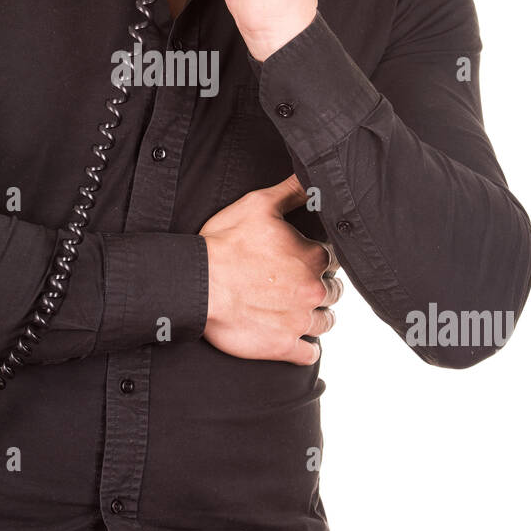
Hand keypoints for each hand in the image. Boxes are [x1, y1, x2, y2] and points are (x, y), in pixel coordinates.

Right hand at [199, 173, 342, 365]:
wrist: (196, 285)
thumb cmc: (224, 243)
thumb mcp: (259, 205)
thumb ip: (293, 191)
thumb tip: (314, 177)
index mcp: (312, 256)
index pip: (334, 258)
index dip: (320, 258)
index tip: (304, 259)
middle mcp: (313, 289)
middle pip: (334, 291)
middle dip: (320, 286)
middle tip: (297, 284)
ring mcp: (300, 321)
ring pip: (326, 321)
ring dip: (316, 315)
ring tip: (296, 309)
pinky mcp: (284, 346)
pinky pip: (310, 353)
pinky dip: (306, 348)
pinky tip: (295, 338)